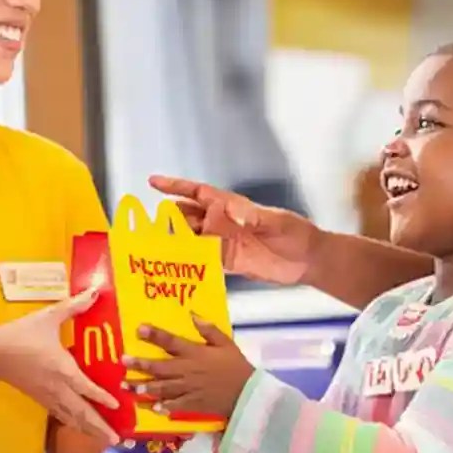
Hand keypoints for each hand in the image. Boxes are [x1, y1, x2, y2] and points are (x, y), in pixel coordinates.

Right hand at [0, 289, 119, 443]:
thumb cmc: (21, 334)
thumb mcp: (48, 317)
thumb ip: (73, 307)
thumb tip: (93, 292)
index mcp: (62, 368)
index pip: (86, 387)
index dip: (102, 397)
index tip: (118, 405)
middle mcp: (57, 387)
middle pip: (81, 412)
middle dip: (99, 427)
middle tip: (116, 440)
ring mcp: (48, 396)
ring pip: (71, 417)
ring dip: (88, 429)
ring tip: (105, 439)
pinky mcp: (40, 398)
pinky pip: (61, 414)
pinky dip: (74, 422)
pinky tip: (81, 426)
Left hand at [125, 314, 253, 418]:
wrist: (248, 393)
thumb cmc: (236, 365)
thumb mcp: (225, 342)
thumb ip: (208, 329)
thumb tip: (192, 314)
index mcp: (195, 353)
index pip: (171, 342)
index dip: (155, 335)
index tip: (139, 329)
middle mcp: (188, 370)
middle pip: (160, 367)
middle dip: (140, 364)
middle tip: (123, 361)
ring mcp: (189, 389)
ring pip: (162, 388)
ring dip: (144, 387)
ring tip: (129, 387)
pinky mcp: (192, 404)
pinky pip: (174, 406)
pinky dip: (163, 406)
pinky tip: (152, 407)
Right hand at [149, 175, 317, 284]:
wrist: (308, 259)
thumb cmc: (296, 233)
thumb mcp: (276, 221)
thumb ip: (253, 217)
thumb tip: (233, 215)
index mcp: (231, 206)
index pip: (198, 193)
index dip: (176, 187)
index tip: (153, 182)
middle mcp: (223, 222)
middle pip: (187, 217)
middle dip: (167, 218)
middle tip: (144, 226)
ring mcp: (224, 243)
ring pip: (191, 240)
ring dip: (174, 242)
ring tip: (151, 249)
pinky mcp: (229, 263)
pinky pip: (202, 262)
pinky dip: (188, 264)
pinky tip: (174, 270)